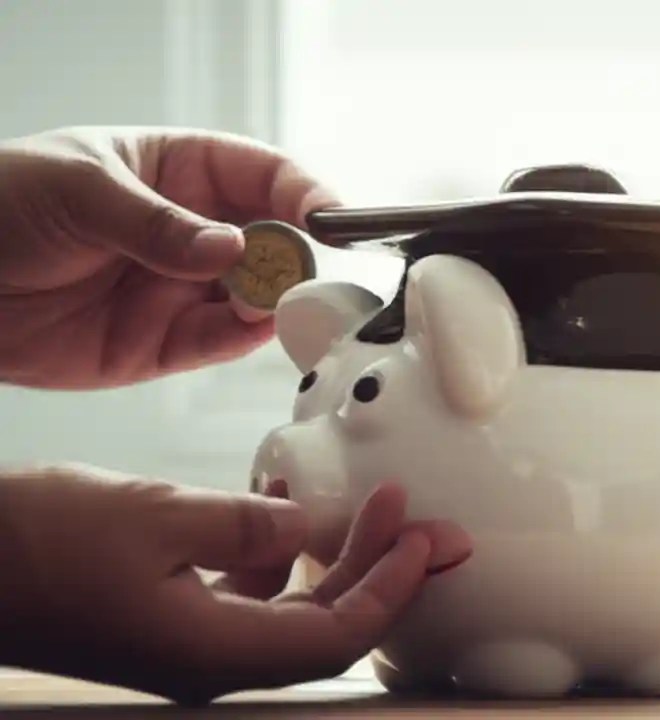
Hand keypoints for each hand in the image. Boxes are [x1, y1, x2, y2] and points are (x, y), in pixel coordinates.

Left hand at [0, 126, 338, 389]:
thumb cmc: (0, 203)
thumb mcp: (80, 191)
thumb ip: (157, 223)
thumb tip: (233, 249)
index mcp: (180, 171)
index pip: (263, 174)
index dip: (304, 191)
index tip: (330, 215)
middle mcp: (193, 232)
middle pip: (275, 241)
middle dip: (299, 256)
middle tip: (305, 274)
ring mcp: (182, 289)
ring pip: (258, 298)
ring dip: (280, 303)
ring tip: (281, 306)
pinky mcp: (163, 344)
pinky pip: (221, 343)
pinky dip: (247, 340)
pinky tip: (255, 331)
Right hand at [0, 465, 471, 704]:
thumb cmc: (37, 541)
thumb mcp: (156, 515)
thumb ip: (249, 524)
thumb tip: (314, 524)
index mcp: (213, 650)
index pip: (338, 636)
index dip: (393, 590)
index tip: (428, 541)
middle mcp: (208, 658)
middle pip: (324, 622)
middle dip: (379, 567)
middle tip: (419, 518)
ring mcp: (185, 641)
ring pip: (290, 606)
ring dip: (334, 554)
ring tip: (366, 499)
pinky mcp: (165, 615)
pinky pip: (246, 591)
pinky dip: (277, 551)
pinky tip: (282, 503)